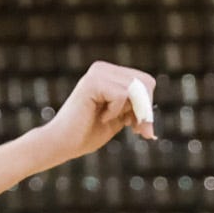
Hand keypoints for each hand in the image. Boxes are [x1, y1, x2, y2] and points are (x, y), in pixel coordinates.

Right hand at [33, 62, 156, 161]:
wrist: (62, 144)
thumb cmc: (87, 134)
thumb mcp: (119, 119)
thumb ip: (134, 109)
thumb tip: (151, 111)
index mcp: (110, 73)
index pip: (146, 82)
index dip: (147, 106)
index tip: (138, 127)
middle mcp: (103, 68)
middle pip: (145, 82)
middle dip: (145, 110)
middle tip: (134, 129)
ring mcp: (97, 72)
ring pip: (136, 88)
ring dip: (132, 112)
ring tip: (114, 122)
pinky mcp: (92, 82)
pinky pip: (121, 95)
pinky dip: (116, 112)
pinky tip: (101, 117)